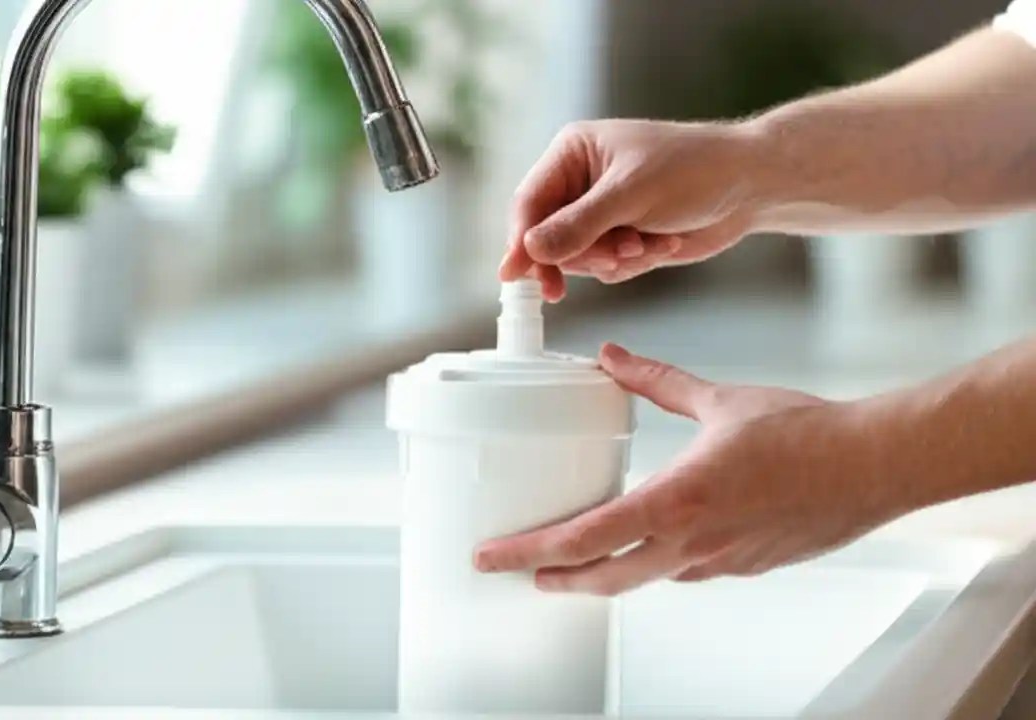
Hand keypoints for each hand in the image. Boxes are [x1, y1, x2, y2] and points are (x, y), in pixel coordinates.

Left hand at [473, 344, 904, 594]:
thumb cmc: (807, 434)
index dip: (528, 552)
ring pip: (643, 579)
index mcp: (676, 501)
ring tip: (569, 564)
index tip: (493, 556)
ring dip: (602, 574)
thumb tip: (613, 357)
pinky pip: (683, 573)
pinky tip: (647, 546)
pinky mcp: (742, 568)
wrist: (873, 466)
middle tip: (517, 572)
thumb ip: (656, 381)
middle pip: (602, 580)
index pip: (583, 539)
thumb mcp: (717, 400)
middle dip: (551, 578)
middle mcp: (692, 544)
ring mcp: (718, 563)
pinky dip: (653, 563)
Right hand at [499, 120, 766, 299]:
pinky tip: (662, 243)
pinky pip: (605, 268)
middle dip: (581, 254)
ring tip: (646, 243)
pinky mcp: (620, 237)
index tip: (514, 275)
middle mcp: (579, 183)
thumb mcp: (631, 195)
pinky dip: (632, 264)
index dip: (520, 241)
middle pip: (547, 237)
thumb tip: (529, 250)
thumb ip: (578, 225)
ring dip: (613, 259)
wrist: (750, 185)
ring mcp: (600, 213)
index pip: (529, 203)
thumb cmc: (695, 170)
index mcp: (573, 153)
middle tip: (611, 260)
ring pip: (577, 258)